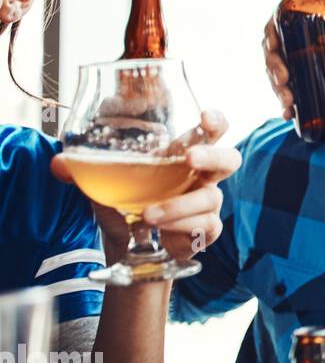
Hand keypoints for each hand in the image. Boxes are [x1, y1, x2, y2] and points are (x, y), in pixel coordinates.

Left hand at [51, 110, 241, 260]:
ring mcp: (207, 204)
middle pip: (229, 159)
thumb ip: (82, 170)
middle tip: (189, 158)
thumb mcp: (102, 183)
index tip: (205, 116)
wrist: (129, 246)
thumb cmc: (125, 203)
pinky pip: (204, 226)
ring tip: (148, 214)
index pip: (211, 131)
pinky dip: (180, 227)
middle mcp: (202, 177)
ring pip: (210, 198)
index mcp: (182, 156)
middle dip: (212, 155)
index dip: (214, 122)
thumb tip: (57, 163)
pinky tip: (159, 230)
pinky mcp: (207, 230)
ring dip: (178, 205)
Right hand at [263, 14, 324, 118]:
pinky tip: (287, 114)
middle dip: (273, 68)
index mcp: (309, 33)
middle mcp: (300, 53)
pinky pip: (288, 100)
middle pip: (274, 55)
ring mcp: (301, 74)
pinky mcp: (305, 94)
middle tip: (283, 79)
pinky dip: (285, 107)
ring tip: (289, 101)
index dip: (270, 34)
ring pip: (277, 78)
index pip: (280, 27)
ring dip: (277, 89)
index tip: (273, 47)